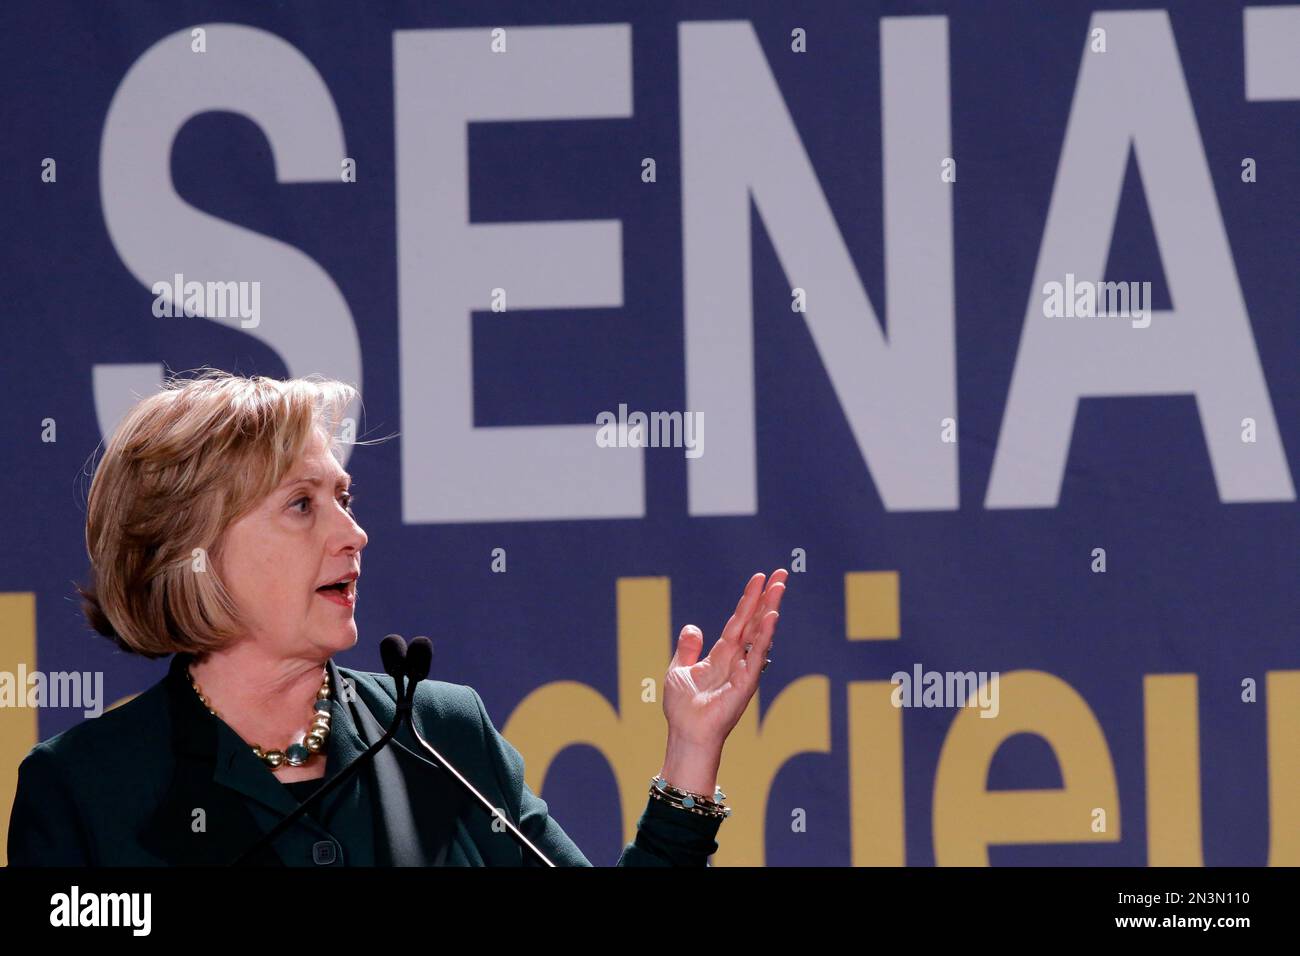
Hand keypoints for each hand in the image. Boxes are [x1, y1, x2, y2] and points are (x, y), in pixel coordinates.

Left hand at [662, 569, 787, 754]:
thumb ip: (688, 649)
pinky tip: (772, 617)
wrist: (686, 734)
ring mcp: (744, 669)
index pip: (739, 620)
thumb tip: (693, 627)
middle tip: (782, 573)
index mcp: (722, 654)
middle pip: (755, 621)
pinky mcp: (746, 683)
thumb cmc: (682, 709)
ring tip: (780, 586)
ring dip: (770, 608)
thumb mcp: (679, 670)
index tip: (760, 577)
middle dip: (768, 597)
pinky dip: (765, 636)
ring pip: (760, 632)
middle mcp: (737, 658)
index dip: (749, 599)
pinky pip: (758, 655)